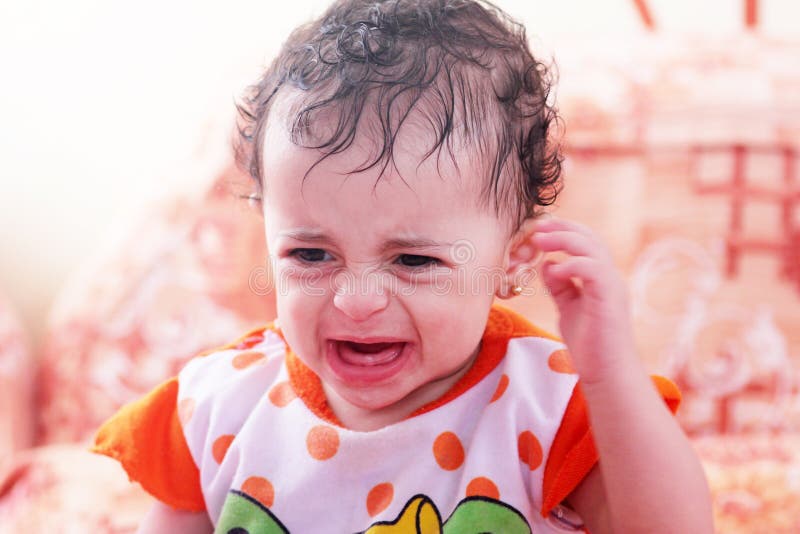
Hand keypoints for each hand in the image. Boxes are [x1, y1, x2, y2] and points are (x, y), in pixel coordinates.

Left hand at [532, 217, 636, 384]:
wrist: (607, 373)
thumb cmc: (590, 345)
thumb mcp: (568, 308)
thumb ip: (560, 287)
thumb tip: (548, 264)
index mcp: (600, 278)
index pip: (586, 242)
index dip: (563, 230)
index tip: (539, 228)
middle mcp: (610, 277)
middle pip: (590, 238)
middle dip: (562, 228)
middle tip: (537, 227)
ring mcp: (612, 286)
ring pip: (592, 248)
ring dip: (564, 240)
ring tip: (540, 240)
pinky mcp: (610, 298)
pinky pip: (593, 269)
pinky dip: (572, 264)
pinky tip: (554, 270)